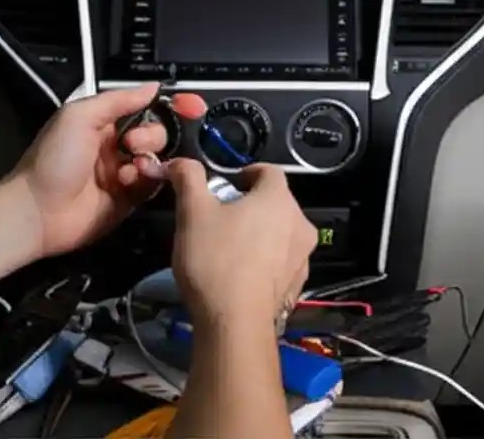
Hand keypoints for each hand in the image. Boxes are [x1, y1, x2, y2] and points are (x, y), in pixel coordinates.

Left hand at [10, 84, 170, 257]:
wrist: (39, 210)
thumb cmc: (55, 158)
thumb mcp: (79, 117)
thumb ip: (117, 100)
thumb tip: (153, 86)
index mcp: (101, 124)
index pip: (139, 111)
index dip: (153, 110)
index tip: (161, 112)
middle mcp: (114, 147)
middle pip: (153, 136)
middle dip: (150, 137)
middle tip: (133, 145)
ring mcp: (121, 174)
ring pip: (155, 160)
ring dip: (150, 159)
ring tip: (134, 166)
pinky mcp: (127, 201)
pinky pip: (150, 186)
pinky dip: (147, 180)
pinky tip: (130, 180)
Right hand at [168, 159, 317, 328]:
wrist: (235, 322)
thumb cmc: (215, 259)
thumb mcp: (192, 213)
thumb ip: (189, 179)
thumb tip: (180, 162)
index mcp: (278, 199)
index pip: (269, 171)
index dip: (248, 173)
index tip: (228, 185)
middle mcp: (299, 223)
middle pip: (276, 202)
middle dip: (252, 205)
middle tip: (222, 218)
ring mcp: (303, 256)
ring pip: (281, 232)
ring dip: (261, 233)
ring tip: (231, 248)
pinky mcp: (298, 284)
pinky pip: (282, 261)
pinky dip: (266, 260)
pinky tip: (243, 274)